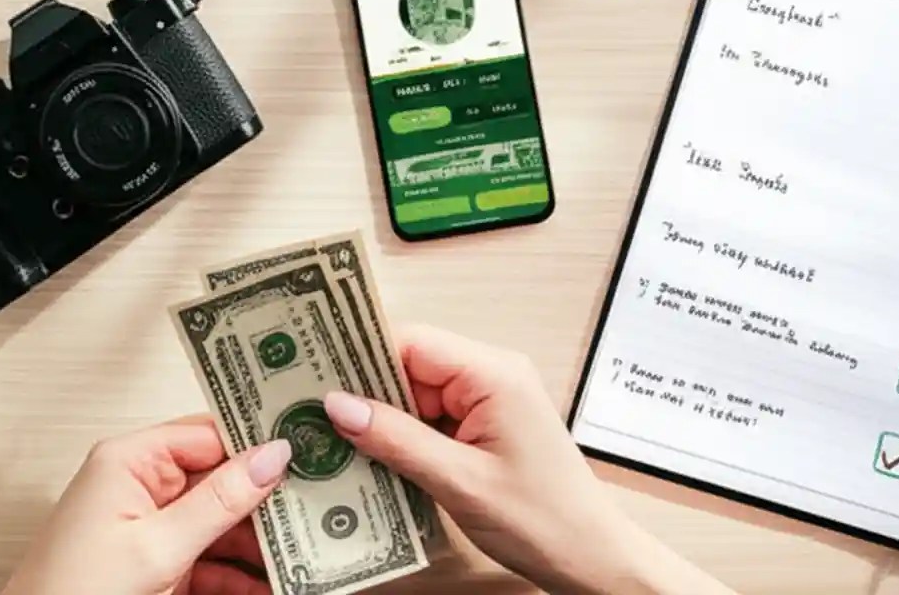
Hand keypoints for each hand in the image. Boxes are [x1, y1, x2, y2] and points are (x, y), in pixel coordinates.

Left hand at [3, 416, 290, 594]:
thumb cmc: (69, 594)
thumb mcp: (157, 547)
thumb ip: (219, 501)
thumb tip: (271, 455)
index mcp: (130, 461)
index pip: (210, 432)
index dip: (260, 440)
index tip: (308, 446)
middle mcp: (140, 485)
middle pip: (223, 479)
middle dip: (268, 500)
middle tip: (320, 506)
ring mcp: (151, 528)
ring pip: (223, 523)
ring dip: (262, 543)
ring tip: (307, 550)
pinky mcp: (158, 565)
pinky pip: (211, 559)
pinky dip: (240, 574)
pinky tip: (274, 582)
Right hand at [322, 325, 733, 594]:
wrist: (591, 558)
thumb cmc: (541, 519)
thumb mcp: (459, 481)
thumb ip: (396, 438)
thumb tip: (337, 404)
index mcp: (493, 372)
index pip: (411, 340)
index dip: (360, 352)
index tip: (312, 368)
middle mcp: (490, 374)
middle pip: (407, 364)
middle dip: (362, 388)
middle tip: (307, 408)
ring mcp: (487, 399)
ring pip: (412, 393)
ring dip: (377, 418)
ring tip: (326, 436)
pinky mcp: (482, 425)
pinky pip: (428, 418)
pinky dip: (399, 436)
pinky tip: (366, 455)